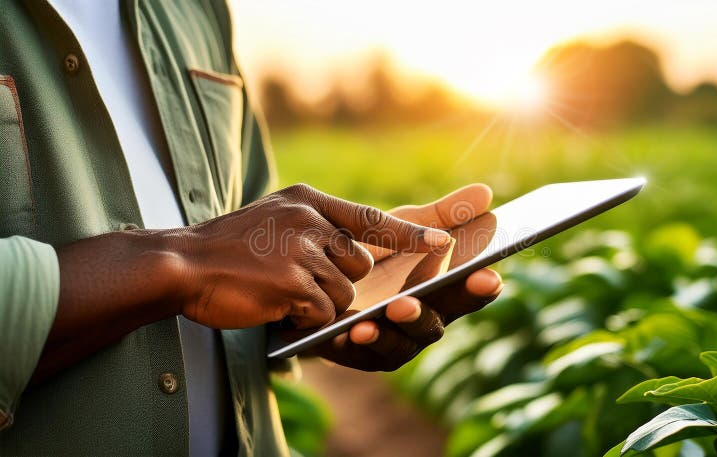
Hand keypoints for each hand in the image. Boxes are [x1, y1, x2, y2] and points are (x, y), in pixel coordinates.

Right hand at [38, 183, 448, 381]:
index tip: (443, 242)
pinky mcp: (293, 283)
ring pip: (344, 292)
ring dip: (318, 302)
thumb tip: (356, 250)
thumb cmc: (226, 247)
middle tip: (294, 278)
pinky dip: (303, 317)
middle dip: (336, 281)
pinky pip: (323, 311)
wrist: (179, 263)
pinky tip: (274, 304)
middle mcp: (310, 220)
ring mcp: (302, 250)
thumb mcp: (274, 216)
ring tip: (278, 289)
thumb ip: (313, 224)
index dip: (409, 234)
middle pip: (359, 264)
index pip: (371, 218)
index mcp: (307, 201)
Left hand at [308, 184, 503, 370]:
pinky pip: (359, 354)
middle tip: (416, 300)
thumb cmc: (366, 250)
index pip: (468, 293)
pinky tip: (355, 330)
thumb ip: (440, 215)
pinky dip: (361, 343)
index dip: (480, 287)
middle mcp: (418, 322)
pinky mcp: (352, 352)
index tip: (490, 276)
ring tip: (389, 312)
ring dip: (396, 329)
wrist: (310, 270)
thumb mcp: (400, 228)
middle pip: (436, 322)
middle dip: (432, 311)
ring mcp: (387, 340)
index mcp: (438, 293)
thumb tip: (485, 192)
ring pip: (401, 344)